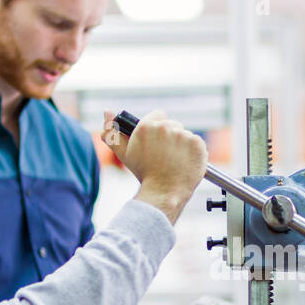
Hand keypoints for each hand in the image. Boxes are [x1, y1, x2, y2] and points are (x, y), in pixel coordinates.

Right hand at [103, 109, 207, 223]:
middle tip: (165, 154)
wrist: (164, 193)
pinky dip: (193, 152)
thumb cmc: (145, 173)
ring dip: (181, 145)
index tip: (157, 141)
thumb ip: (113, 132)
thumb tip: (107, 111)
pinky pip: (197, 143)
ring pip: (184, 135)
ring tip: (175, 161)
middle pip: (172, 124)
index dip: (158, 129)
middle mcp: (166, 128)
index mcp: (148, 126)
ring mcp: (184, 136)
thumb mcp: (124, 153)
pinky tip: (185, 162)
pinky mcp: (197, 145)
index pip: (158, 115)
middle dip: (170, 137)